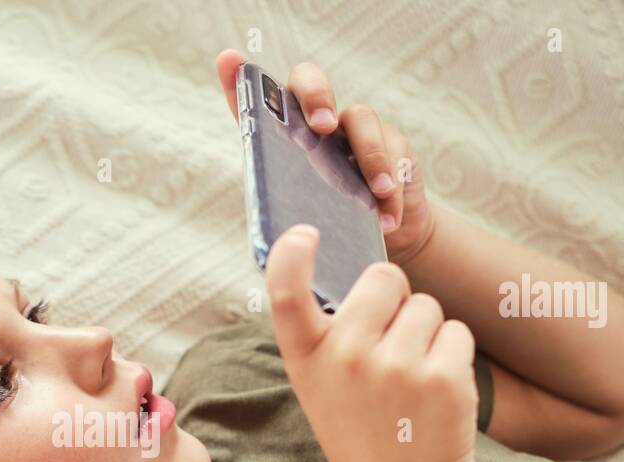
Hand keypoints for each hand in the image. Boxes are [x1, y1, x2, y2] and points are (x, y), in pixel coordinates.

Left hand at [216, 50, 435, 265]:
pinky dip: (392, 191)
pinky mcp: (393, 144)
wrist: (384, 238)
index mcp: (286, 135)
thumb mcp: (300, 215)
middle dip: (315, 95)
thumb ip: (282, 210)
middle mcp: (317, 121)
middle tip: (322, 125)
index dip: (240, 76)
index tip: (228, 61)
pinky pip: (395, 155)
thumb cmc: (332, 221)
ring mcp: (356, 128)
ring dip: (370, 153)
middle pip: (311, 82)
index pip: (259, 99)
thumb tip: (272, 238)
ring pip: (361, 117)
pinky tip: (387, 218)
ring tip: (375, 190)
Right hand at [264, 224, 478, 461]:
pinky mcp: (440, 374)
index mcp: (307, 359)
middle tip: (390, 350)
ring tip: (412, 382)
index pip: (286, 294)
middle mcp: (344, 358)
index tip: (306, 233)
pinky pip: (456, 331)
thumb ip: (326, 335)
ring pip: (426, 305)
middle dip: (395, 300)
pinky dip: (453, 355)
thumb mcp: (322, 385)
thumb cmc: (364, 428)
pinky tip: (436, 393)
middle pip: (384, 277)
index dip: (291, 254)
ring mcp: (394, 366)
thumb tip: (357, 273)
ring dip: (427, 333)